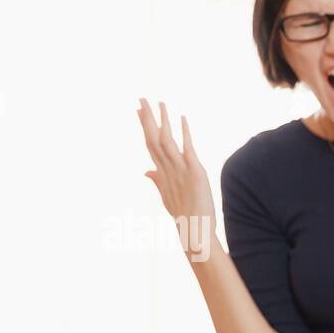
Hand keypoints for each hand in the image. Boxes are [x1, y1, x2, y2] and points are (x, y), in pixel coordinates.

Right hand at [136, 98, 215, 260]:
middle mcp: (168, 169)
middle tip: (141, 99)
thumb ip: (157, 180)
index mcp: (162, 173)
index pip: (150, 145)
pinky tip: (182, 118)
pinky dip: (185, 133)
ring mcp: (180, 171)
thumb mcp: (168, 196)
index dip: (144, 127)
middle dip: (147, 119)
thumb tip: (146, 171)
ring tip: (159, 103)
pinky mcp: (195, 173)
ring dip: (163, 120)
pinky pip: (188, 149)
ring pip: (167, 140)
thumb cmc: (184, 216)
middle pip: (154, 139)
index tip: (138, 110)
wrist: (195, 233)